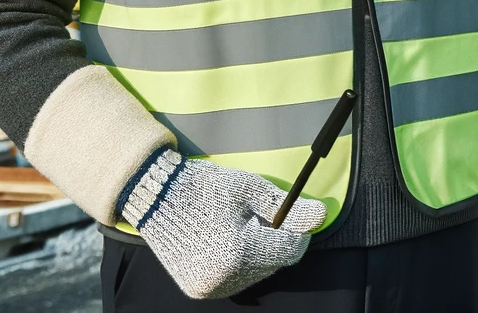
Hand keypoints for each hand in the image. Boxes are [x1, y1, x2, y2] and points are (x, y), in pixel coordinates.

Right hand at [121, 150, 326, 299]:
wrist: (157, 196)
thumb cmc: (205, 187)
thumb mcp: (249, 189)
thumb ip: (286, 208)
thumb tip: (320, 216)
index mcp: (237, 253)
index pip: (288, 250)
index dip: (299, 231)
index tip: (301, 214)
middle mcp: (223, 279)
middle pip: (273, 264)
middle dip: (278, 240)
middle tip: (268, 215)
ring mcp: (209, 289)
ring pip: (256, 274)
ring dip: (261, 252)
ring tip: (246, 225)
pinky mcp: (198, 290)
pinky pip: (235, 280)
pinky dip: (242, 262)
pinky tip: (233, 239)